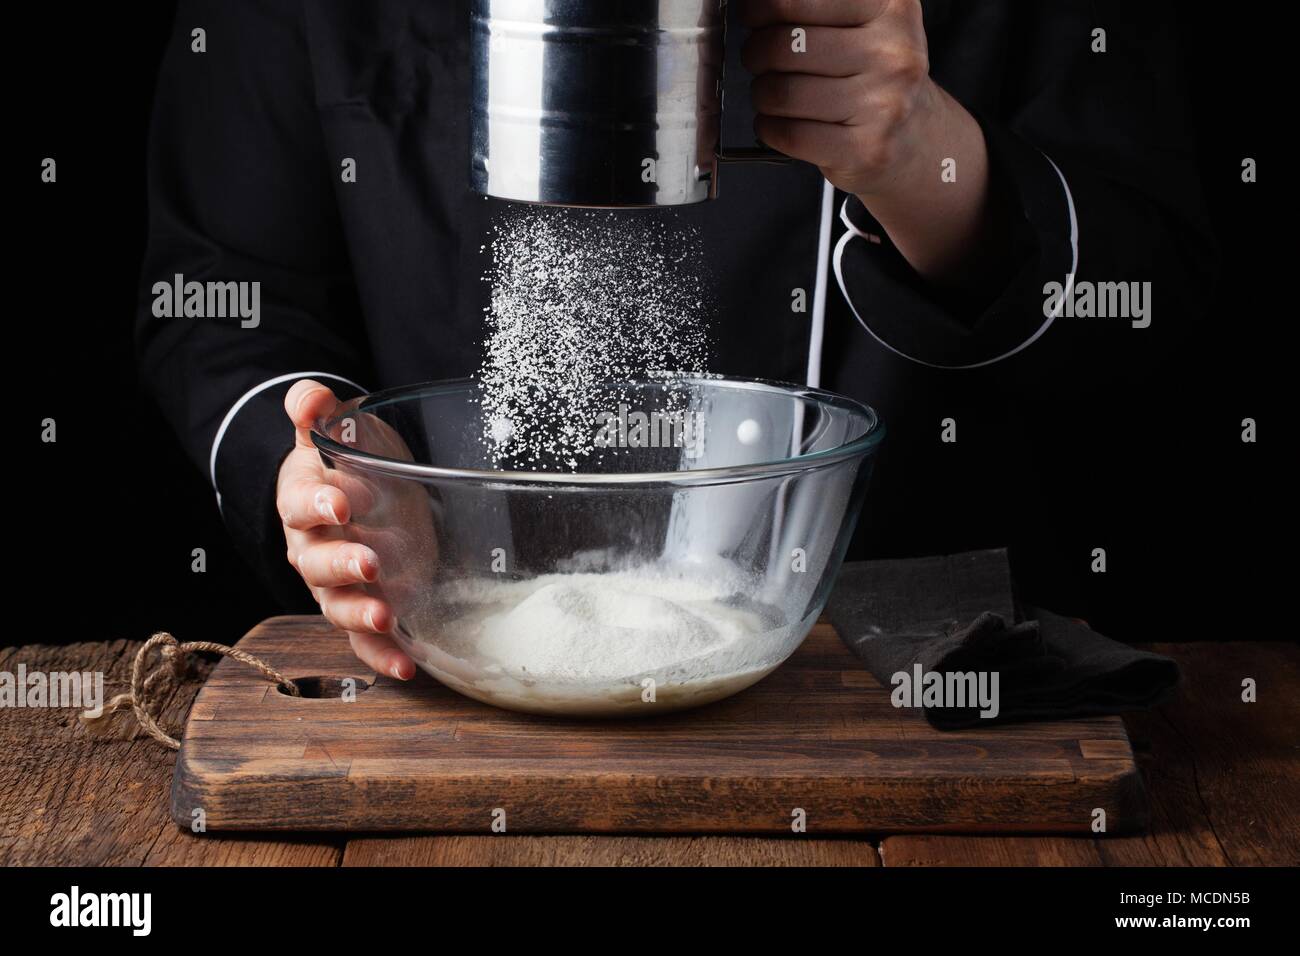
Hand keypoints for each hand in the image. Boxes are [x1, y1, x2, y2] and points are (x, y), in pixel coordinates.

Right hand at [278, 379, 414, 679]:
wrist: (354, 493)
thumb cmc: (343, 461)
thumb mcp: (335, 428)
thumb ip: (317, 412)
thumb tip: (309, 397)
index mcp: (302, 503)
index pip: (301, 505)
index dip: (317, 504)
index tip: (340, 503)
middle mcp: (312, 550)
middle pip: (317, 563)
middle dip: (342, 565)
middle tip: (369, 563)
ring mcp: (336, 584)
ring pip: (338, 605)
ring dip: (359, 614)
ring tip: (384, 618)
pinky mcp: (365, 606)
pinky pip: (366, 639)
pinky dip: (382, 654)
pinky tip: (406, 665)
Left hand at [742, 0, 1003, 287]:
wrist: (915, 138)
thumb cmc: (875, 75)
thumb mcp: (866, 22)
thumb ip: (818, 6)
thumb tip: (754, 4)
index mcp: (891, 7)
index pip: (798, 0)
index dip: (763, 6)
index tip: (754, 15)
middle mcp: (892, 52)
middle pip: (785, 45)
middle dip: (756, 52)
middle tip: (760, 58)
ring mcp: (883, 104)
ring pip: (782, 93)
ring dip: (762, 94)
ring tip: (771, 93)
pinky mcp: (865, 149)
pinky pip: (789, 134)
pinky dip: (769, 129)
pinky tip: (778, 123)